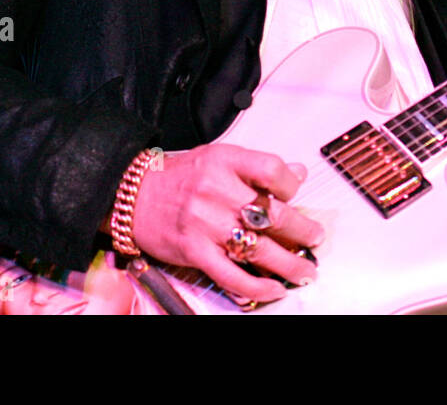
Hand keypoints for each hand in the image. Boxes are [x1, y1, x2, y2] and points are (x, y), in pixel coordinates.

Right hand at [129, 144, 323, 305]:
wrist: (132, 196)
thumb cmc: (178, 177)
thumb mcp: (219, 158)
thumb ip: (257, 167)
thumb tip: (298, 173)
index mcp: (226, 161)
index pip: (272, 169)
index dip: (292, 184)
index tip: (298, 194)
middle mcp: (217, 191)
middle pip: (273, 213)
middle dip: (302, 231)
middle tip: (314, 238)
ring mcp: (206, 223)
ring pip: (259, 248)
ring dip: (289, 264)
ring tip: (304, 270)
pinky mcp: (194, 251)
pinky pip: (232, 274)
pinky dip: (257, 285)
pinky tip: (273, 288)